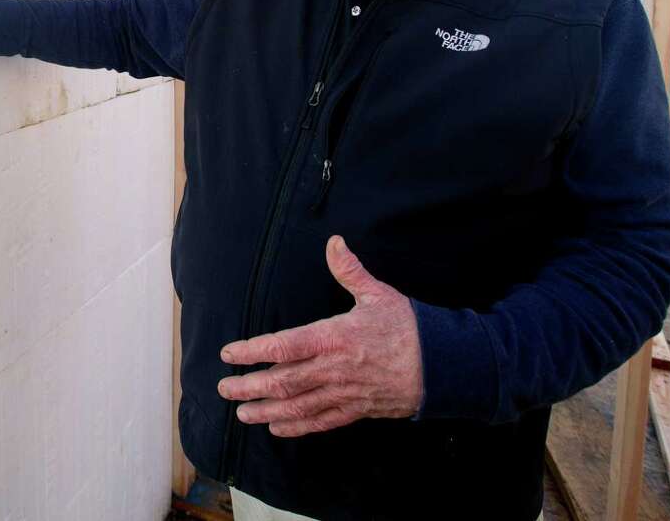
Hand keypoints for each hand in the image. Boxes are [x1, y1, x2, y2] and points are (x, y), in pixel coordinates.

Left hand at [216, 235, 424, 436]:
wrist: (445, 366)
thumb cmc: (410, 327)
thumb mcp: (378, 293)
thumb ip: (349, 271)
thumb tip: (334, 242)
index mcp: (335, 337)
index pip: (284, 345)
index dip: (253, 351)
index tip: (229, 354)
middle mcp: (334, 369)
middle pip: (284, 381)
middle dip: (250, 386)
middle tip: (224, 388)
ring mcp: (345, 393)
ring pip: (298, 405)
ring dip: (266, 411)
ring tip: (241, 413)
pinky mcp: (357, 409)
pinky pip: (321, 421)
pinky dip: (297, 426)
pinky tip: (277, 427)